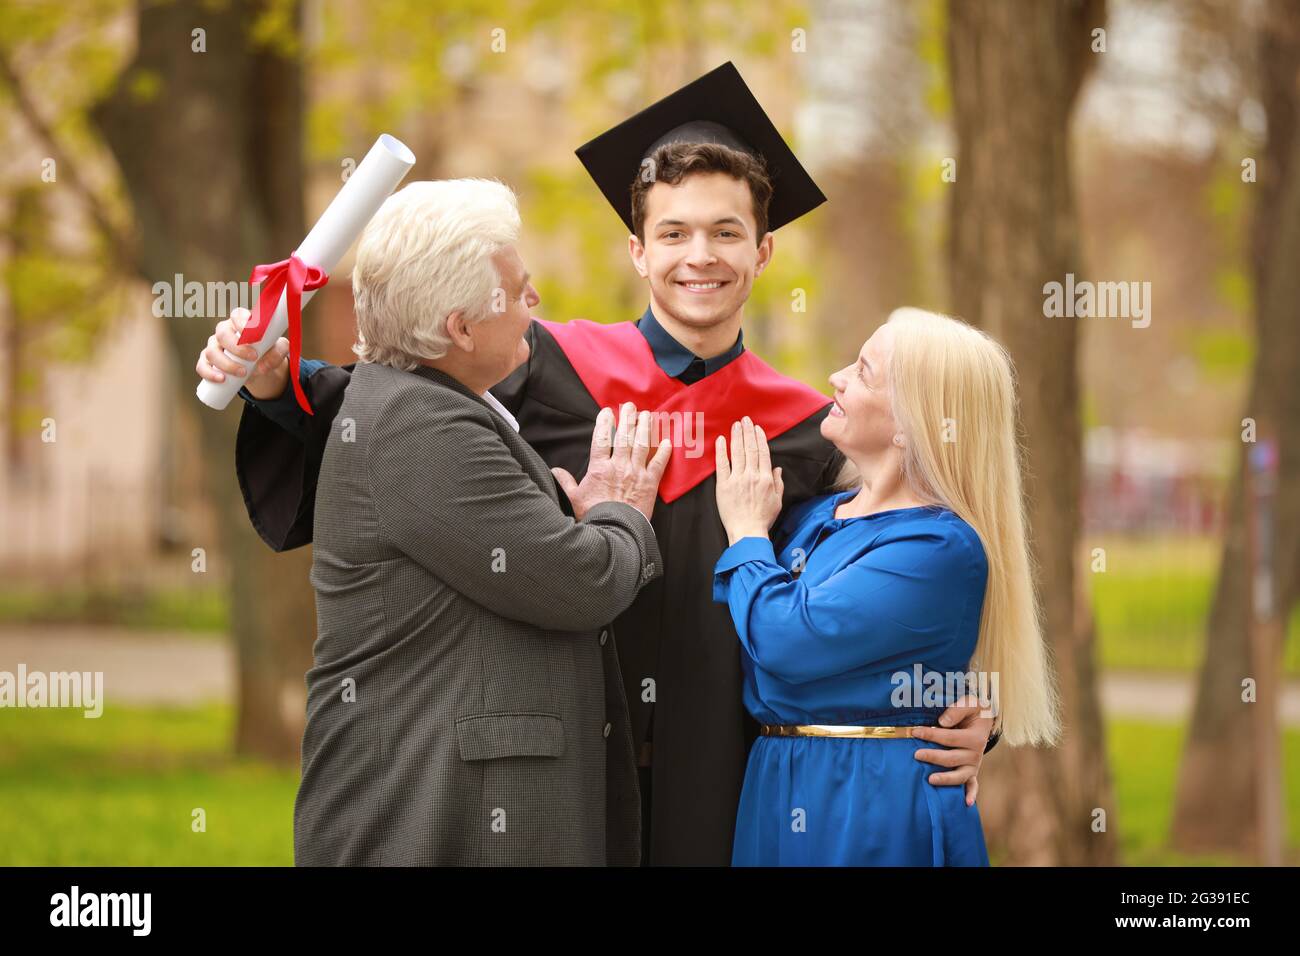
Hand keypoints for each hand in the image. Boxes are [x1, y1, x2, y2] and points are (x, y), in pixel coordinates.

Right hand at [196, 307, 290, 400]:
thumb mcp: (278, 350)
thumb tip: (263, 365)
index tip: (254, 337)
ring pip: (211, 352)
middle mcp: (224, 331)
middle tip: (253, 358)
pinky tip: (221, 379)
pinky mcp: (207, 361)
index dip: (242, 323)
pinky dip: (209, 373)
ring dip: (226, 364)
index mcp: (241, 321)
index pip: (237, 315)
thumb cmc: (267, 351)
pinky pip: (202, 366)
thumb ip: (278, 352)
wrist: (259, 368)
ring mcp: (214, 346)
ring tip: (243, 373)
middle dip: (237, 347)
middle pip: (222, 334)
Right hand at [552, 402, 671, 520]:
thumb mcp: (574, 498)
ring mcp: (636, 473)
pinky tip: (666, 441)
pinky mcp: (650, 484)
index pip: (602, 439)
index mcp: (599, 468)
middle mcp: (618, 466)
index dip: (604, 423)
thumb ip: (565, 482)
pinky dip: (664, 452)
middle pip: (624, 436)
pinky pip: (658, 464)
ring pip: (642, 445)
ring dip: (644, 428)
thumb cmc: (594, 516)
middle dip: (627, 418)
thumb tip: (554, 471)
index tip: (607, 412)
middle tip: (630, 406)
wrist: (614, 531)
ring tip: (646, 415)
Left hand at [715, 416, 783, 545]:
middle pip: (750, 449)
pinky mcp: (723, 485)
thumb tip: (777, 469)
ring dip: (737, 437)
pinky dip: (722, 451)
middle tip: (745, 419)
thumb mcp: (777, 501)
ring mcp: (737, 479)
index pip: (763, 453)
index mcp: (766, 478)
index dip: (759, 438)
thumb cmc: (763, 519)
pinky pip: (722, 465)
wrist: (748, 532)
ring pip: (738, 453)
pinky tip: (721, 440)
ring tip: (736, 425)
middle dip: (748, 432)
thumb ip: (778, 483)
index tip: (756, 428)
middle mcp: (752, 475)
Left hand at [911, 695, 994, 805]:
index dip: (931, 735)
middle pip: (952, 758)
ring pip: (960, 776)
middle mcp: (976, 754)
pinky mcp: (972, 772)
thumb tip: (942, 722)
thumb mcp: (970, 703)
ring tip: (930, 779)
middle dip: (933, 757)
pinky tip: (966, 804)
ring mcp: (974, 765)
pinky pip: (973, 785)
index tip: (915, 732)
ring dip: (945, 779)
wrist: (984, 720)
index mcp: (975, 737)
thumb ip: (957, 710)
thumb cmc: (973, 711)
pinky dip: (971, 794)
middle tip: (916, 755)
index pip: (950, 737)